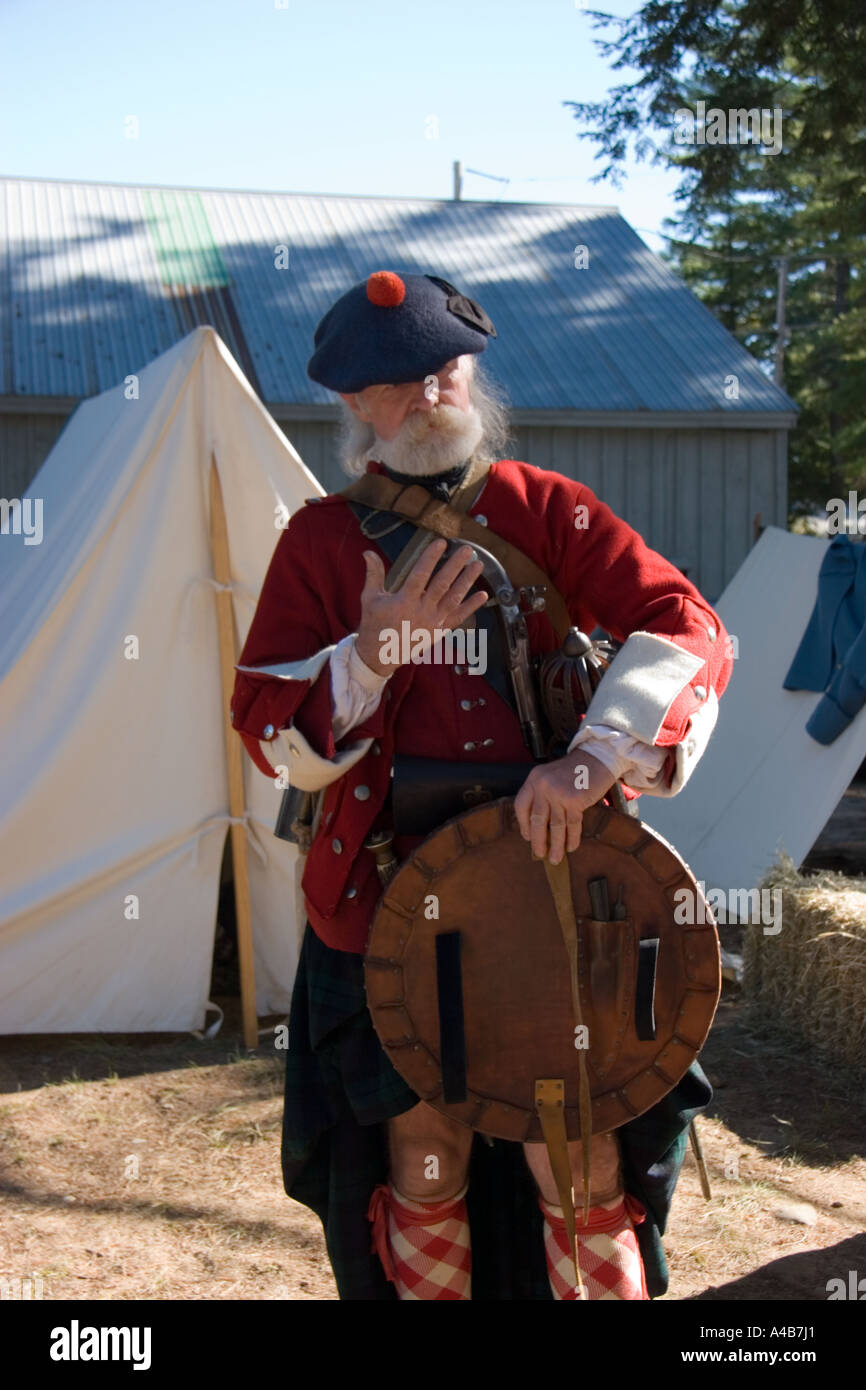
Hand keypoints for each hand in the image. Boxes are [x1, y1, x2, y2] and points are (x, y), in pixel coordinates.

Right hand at [355, 538, 487, 676]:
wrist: (380, 655)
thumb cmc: (374, 624)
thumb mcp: (370, 598)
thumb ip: (374, 574)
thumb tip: (368, 552)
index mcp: (403, 601)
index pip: (419, 575)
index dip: (430, 558)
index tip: (440, 542)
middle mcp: (421, 611)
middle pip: (442, 585)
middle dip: (455, 565)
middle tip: (467, 549)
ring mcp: (433, 622)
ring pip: (454, 599)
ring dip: (467, 581)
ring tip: (478, 565)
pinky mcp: (440, 631)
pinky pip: (458, 618)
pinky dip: (471, 607)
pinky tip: (483, 595)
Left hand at [514, 751, 617, 864]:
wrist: (598, 757)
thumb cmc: (575, 769)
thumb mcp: (551, 776)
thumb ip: (542, 795)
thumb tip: (539, 826)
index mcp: (534, 779)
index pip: (521, 806)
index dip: (523, 824)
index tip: (527, 837)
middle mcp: (543, 785)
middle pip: (537, 819)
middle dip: (538, 840)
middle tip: (539, 854)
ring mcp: (559, 793)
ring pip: (555, 826)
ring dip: (555, 845)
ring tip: (555, 858)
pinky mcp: (575, 800)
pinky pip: (572, 825)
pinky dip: (572, 838)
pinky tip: (571, 847)